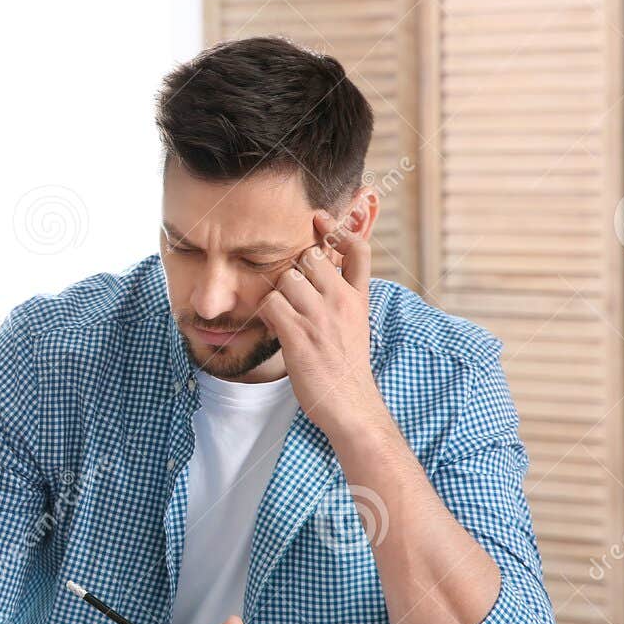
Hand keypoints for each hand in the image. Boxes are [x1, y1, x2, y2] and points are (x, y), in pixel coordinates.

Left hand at [255, 210, 384, 441]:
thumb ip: (343, 297)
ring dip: (277, 295)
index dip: (337, 229)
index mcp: (358, 298)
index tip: (319, 219)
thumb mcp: (356, 324)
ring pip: (286, 279)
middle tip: (292, 295)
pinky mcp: (298, 334)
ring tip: (282, 316)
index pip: (358, 249)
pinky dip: (265, 315)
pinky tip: (273, 329)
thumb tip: (319, 274)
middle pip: (310, 258)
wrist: (349, 403)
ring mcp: (319, 317)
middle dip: (294, 271)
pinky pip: (270, 304)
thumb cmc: (346, 367)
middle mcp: (341, 301)